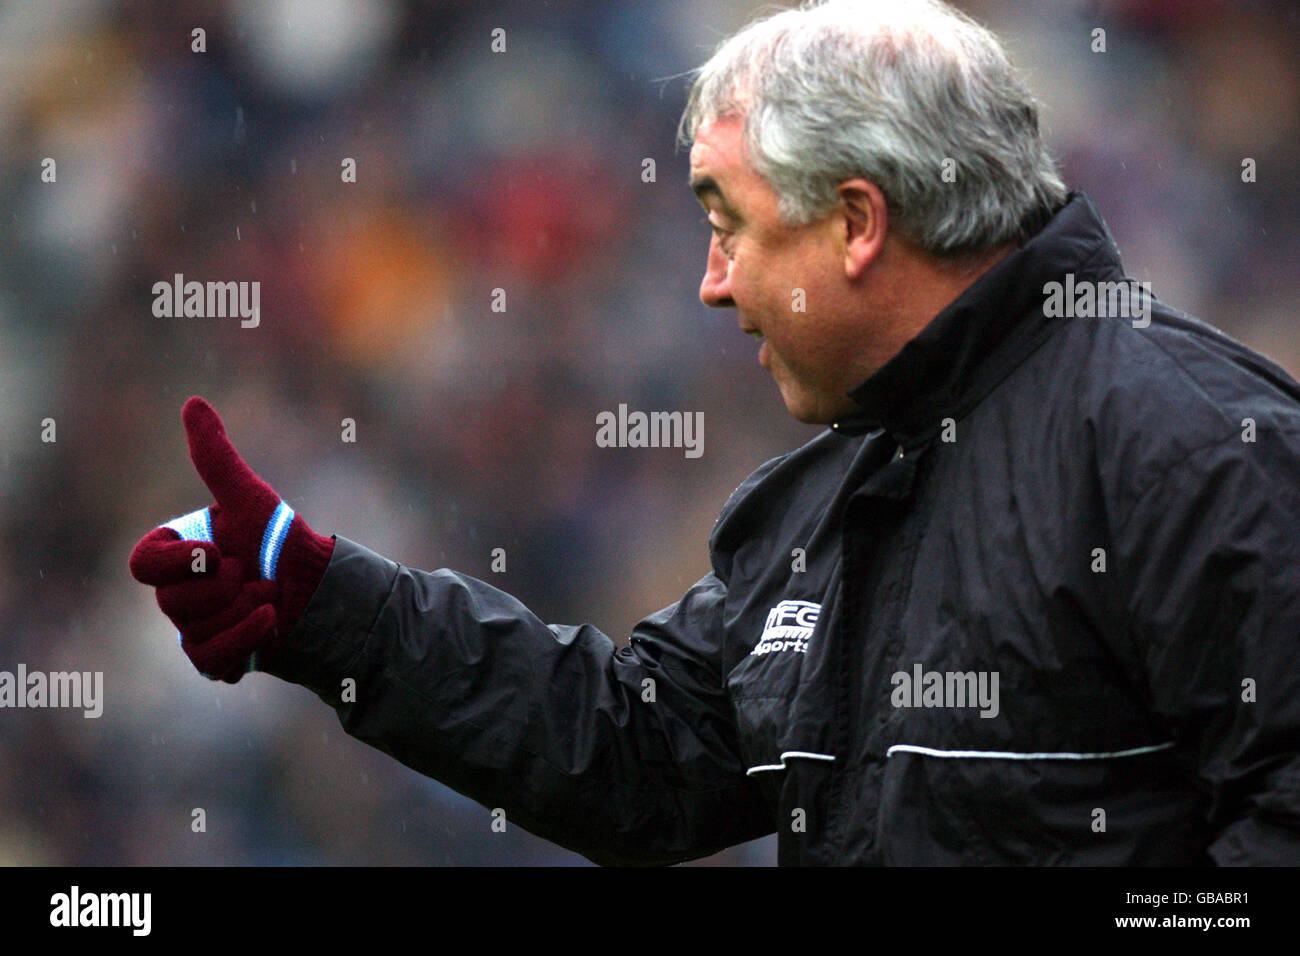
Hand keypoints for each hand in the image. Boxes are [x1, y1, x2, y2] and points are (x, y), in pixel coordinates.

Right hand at [129, 397, 334, 681]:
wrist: (320, 590)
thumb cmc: (280, 541)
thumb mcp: (251, 498)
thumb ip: (217, 458)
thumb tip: (193, 403)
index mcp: (177, 555)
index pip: (143, 565)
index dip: (180, 563)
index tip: (218, 554)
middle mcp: (177, 593)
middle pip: (172, 602)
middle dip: (224, 587)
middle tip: (254, 575)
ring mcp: (193, 628)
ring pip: (196, 631)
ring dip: (243, 611)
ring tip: (268, 597)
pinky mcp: (215, 659)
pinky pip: (211, 659)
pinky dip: (247, 640)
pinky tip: (271, 622)